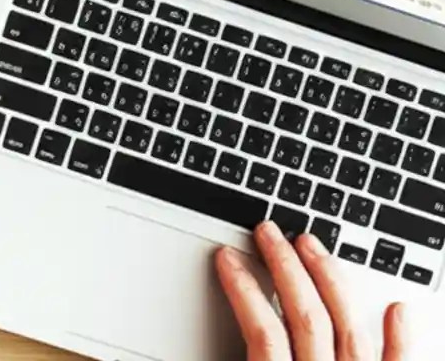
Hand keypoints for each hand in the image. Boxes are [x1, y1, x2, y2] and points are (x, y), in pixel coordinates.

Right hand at [216, 221, 414, 359]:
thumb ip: (222, 356)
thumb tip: (185, 349)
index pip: (262, 332)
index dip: (242, 290)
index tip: (228, 259)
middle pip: (305, 316)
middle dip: (284, 267)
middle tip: (268, 234)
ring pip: (347, 328)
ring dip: (330, 282)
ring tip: (311, 247)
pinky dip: (398, 337)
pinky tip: (396, 309)